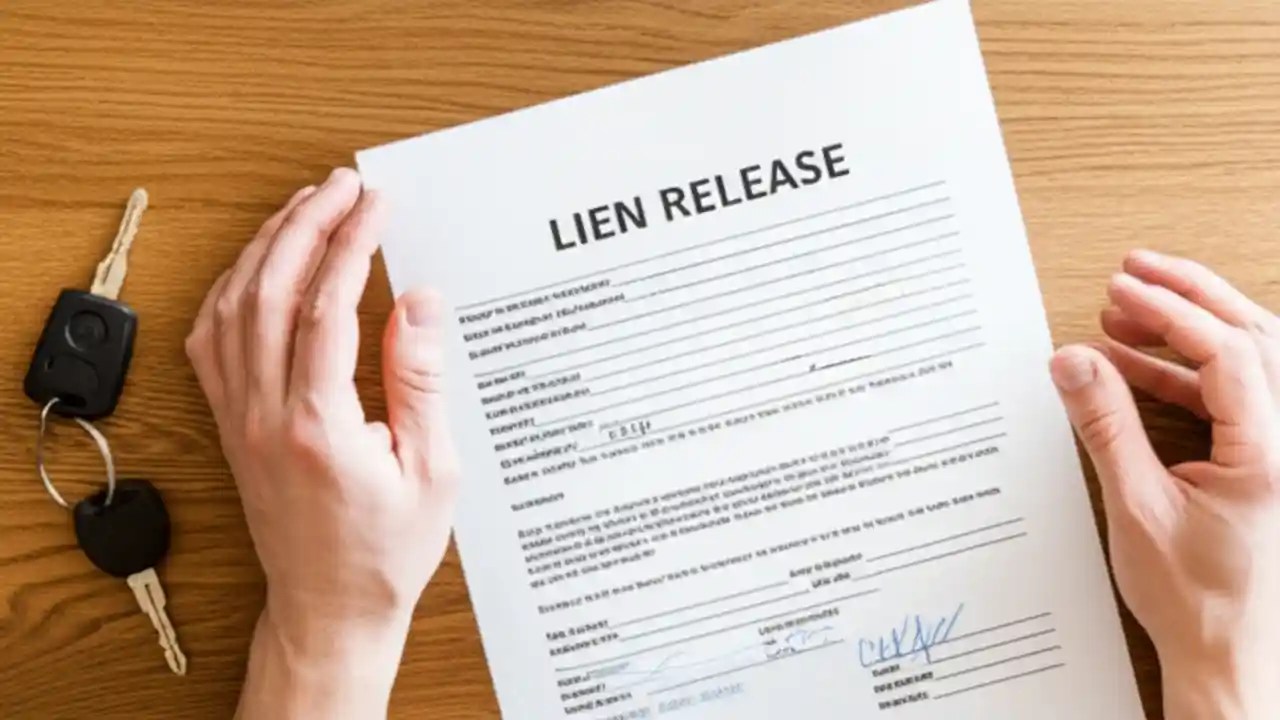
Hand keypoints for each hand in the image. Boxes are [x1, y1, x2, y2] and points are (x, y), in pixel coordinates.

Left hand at [185, 168, 458, 718]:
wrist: (329, 607)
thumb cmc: (386, 551)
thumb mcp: (432, 471)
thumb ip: (420, 382)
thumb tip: (419, 306)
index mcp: (321, 425)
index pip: (327, 306)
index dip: (351, 243)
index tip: (375, 204)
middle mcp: (267, 415)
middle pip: (270, 290)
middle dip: (307, 223)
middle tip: (343, 185)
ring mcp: (240, 419)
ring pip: (232, 307)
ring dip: (267, 246)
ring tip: (306, 207)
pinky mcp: (230, 425)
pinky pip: (212, 341)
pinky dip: (232, 290)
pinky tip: (258, 267)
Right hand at [1050, 250, 1278, 719]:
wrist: (1229, 658)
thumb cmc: (1196, 602)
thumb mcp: (1136, 508)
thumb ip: (1105, 426)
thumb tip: (1075, 363)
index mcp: (1270, 455)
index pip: (1228, 355)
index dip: (1171, 314)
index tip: (1121, 292)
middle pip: (1253, 340)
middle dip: (1190, 297)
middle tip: (1136, 271)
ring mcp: (1278, 452)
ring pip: (1248, 363)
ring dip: (1187, 332)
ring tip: (1127, 313)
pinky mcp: (1261, 464)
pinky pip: (1229, 398)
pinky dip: (1184, 374)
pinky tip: (1134, 368)